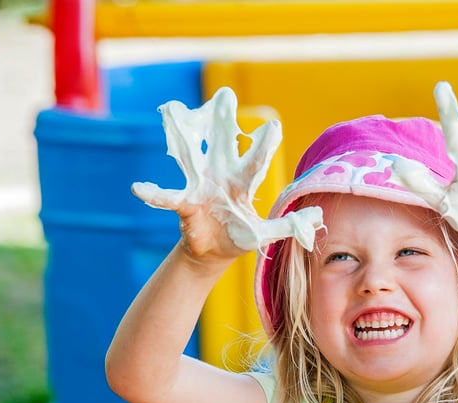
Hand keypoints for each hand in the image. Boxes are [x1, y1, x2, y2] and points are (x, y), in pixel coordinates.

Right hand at [132, 87, 321, 257]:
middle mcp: (219, 176)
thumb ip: (287, 225)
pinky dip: (154, 194)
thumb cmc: (239, 236)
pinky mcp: (184, 203)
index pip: (254, 161)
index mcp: (241, 182)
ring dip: (180, 134)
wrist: (212, 252)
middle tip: (225, 94)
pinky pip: (168, 198)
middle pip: (221, 144)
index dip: (262, 145)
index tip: (273, 126)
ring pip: (189, 155)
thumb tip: (318, 216)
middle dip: (222, 120)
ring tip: (170, 110)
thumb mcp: (265, 234)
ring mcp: (198, 185)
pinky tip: (139, 189)